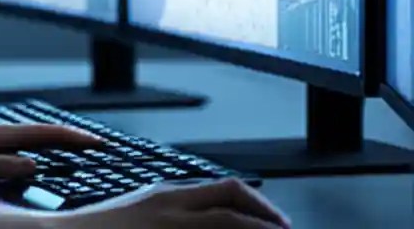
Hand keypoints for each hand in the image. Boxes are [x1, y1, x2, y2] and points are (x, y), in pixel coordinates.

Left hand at [0, 124, 102, 188]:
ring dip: (55, 142)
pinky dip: (36, 149)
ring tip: (77, 149)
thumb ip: (2, 166)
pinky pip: (16, 148)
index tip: (97, 142)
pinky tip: (37, 159)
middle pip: (40, 133)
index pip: (41, 134)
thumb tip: (35, 165)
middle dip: (70, 138)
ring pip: (30, 139)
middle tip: (98, 146)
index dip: (71, 138)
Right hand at [0, 177, 291, 228]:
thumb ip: (169, 214)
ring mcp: (166, 227)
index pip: (228, 190)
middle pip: (235, 205)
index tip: (276, 223)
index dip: (260, 206)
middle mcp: (170, 208)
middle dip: (268, 220)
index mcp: (165, 195)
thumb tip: (201, 218)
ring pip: (228, 224)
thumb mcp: (137, 213)